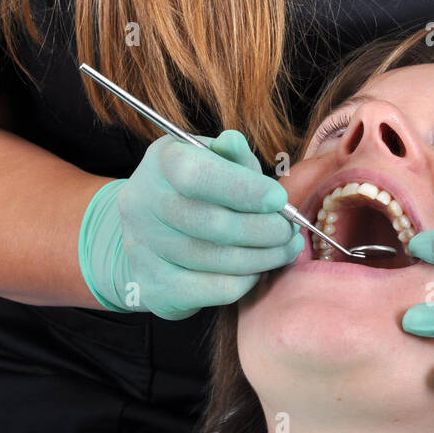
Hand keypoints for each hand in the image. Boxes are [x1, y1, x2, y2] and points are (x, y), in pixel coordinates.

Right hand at [79, 130, 302, 318]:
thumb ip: (230, 155)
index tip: (279, 199)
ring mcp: (142, 248)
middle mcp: (143, 203)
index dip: (244, 189)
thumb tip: (234, 143)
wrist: (149, 232)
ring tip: (285, 248)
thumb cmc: (195, 189)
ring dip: (263, 257)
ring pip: (216, 260)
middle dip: (265, 229)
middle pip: (213, 224)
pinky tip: (257, 268)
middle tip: (291, 230)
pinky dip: (244, 280)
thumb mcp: (212, 160)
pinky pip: (212, 289)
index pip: (196, 175)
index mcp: (161, 162)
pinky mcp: (153, 286)